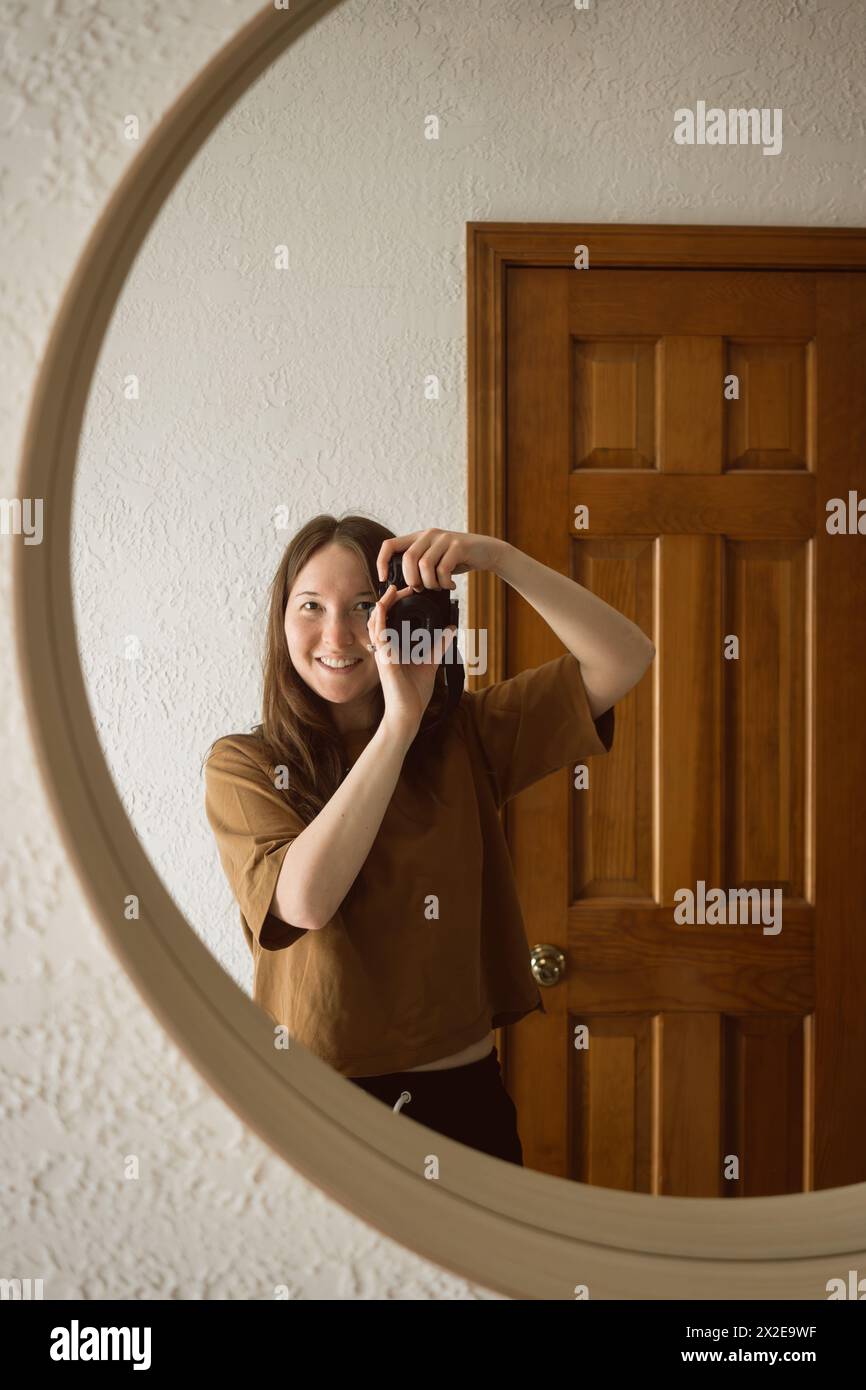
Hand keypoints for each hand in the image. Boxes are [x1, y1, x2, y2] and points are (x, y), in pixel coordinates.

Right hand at [366, 580, 457, 736]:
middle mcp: (385, 648)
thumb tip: (451, 628)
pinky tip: (383, 606)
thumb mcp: (431, 663)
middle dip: (391, 599)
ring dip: (384, 603)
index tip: (410, 591)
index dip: (396, 604)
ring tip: (393, 590)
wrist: (409, 713)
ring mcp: (382, 653)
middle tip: (405, 586)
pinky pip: (378, 635)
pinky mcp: (384, 659)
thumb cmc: (414, 693)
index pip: (390, 620)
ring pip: (376, 622)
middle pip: (382, 616)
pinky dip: (380, 619)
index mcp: (394, 647)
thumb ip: (439, 645)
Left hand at [376, 528, 497, 592]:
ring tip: (439, 586)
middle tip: (422, 588)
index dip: (382, 562)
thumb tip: (405, 585)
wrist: (487, 551)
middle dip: (412, 580)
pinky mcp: (458, 546)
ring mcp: (444, 539)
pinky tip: (451, 586)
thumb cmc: (458, 558)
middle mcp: (429, 534)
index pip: (390, 545)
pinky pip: (443, 569)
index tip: (384, 579)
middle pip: (408, 559)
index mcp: (419, 537)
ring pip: (425, 566)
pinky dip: (445, 583)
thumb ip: (420, 565)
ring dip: (430, 583)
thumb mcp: (435, 557)